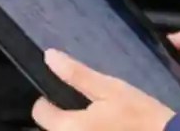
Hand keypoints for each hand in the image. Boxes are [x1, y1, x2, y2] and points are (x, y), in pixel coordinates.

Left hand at [31, 49, 175, 130]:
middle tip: (87, 106)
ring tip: (98, 119)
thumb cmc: (139, 114)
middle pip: (51, 128)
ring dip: (75, 127)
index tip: (68, 94)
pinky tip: (107, 129)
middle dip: (62, 117)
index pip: (40, 112)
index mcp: (66, 127)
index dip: (50, 99)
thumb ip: (76, 74)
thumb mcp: (110, 88)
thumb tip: (48, 56)